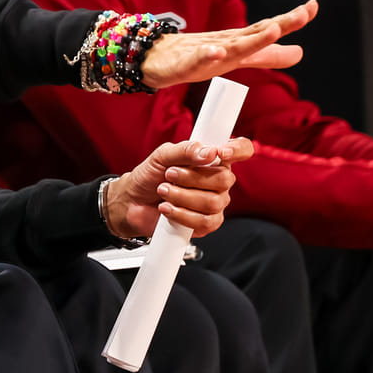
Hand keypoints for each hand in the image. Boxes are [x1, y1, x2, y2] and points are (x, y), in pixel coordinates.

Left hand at [105, 137, 254, 238]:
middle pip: (225, 179)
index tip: (221, 153)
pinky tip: (167, 209)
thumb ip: (185, 150)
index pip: (240, 149)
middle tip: (169, 175)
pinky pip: (205, 221)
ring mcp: (215, 202)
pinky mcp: (207, 223)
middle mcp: (217, 180)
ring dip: (182, 196)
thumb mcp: (162, 155)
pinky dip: (182, 214)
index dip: (238, 150)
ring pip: (213, 201)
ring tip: (163, 191)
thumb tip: (209, 152)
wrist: (132, 202)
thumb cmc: (149, 176)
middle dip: (191, 177)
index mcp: (212, 158)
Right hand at [141, 0, 316, 88]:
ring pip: (233, 45)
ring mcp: (206, 52)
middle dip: (280, 24)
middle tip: (303, 13)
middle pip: (257, 32)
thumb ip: (268, 56)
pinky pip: (197, 59)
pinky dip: (207, 54)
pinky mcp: (184, 63)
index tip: (313, 6)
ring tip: (272, 30)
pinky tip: (217, 51)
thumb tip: (301, 53)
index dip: (291, 20)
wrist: (155, 58)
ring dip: (253, 38)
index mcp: (240, 42)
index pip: (269, 28)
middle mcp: (227, 43)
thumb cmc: (199, 55)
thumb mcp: (239, 57)